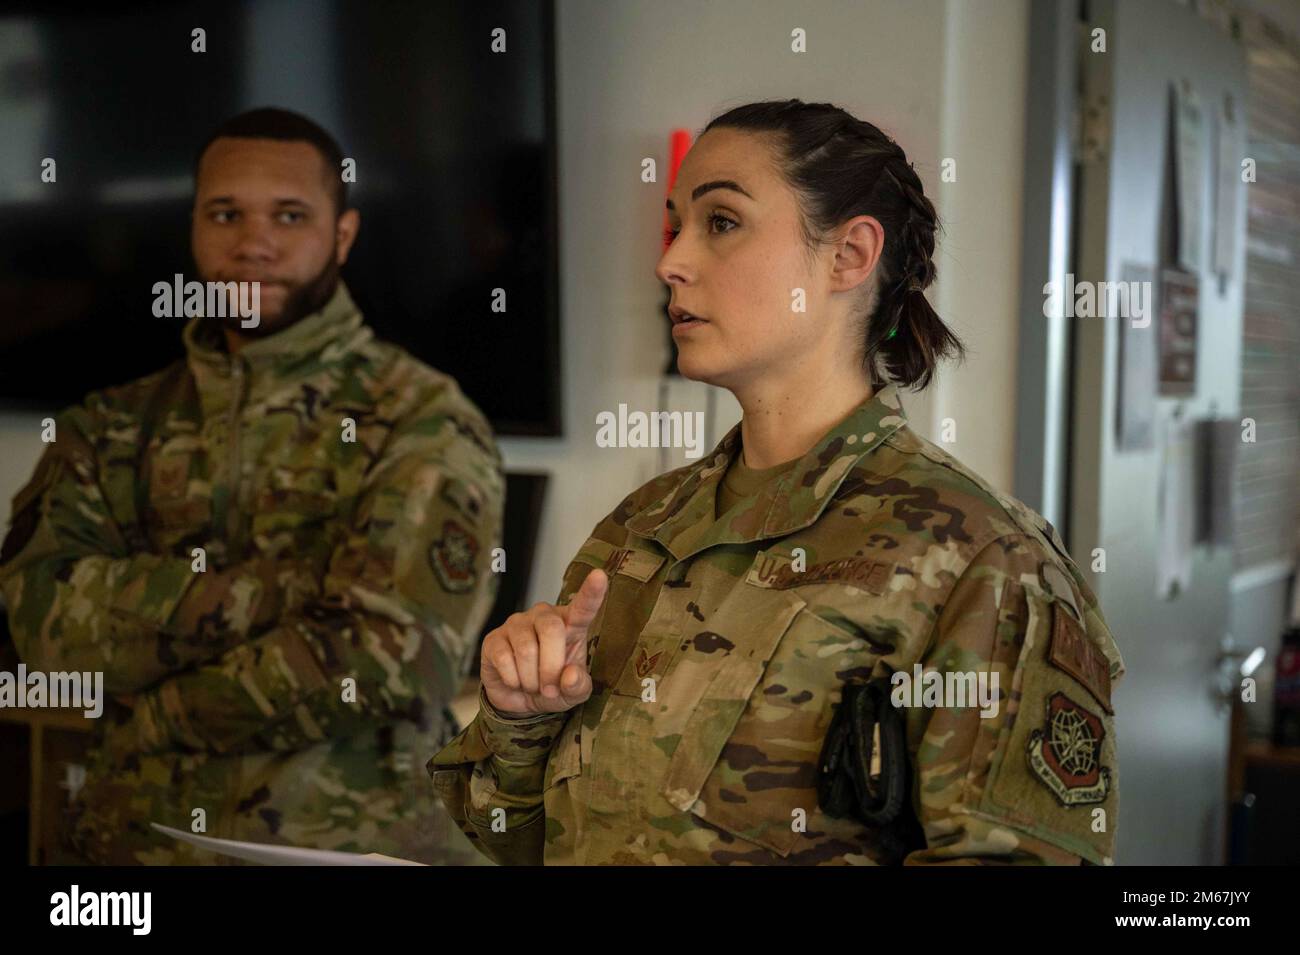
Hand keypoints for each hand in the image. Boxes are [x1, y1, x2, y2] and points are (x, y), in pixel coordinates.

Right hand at [480, 569, 606, 716]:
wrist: (519, 699)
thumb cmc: (553, 687)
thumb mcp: (573, 694)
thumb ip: (578, 686)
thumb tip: (570, 675)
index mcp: (570, 624)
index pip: (582, 607)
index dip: (591, 593)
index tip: (599, 576)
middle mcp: (543, 616)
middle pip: (551, 629)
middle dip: (551, 667)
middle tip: (550, 689)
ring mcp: (516, 624)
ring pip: (526, 649)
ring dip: (531, 679)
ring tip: (532, 685)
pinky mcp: (493, 638)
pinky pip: (504, 659)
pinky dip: (513, 680)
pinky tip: (515, 680)